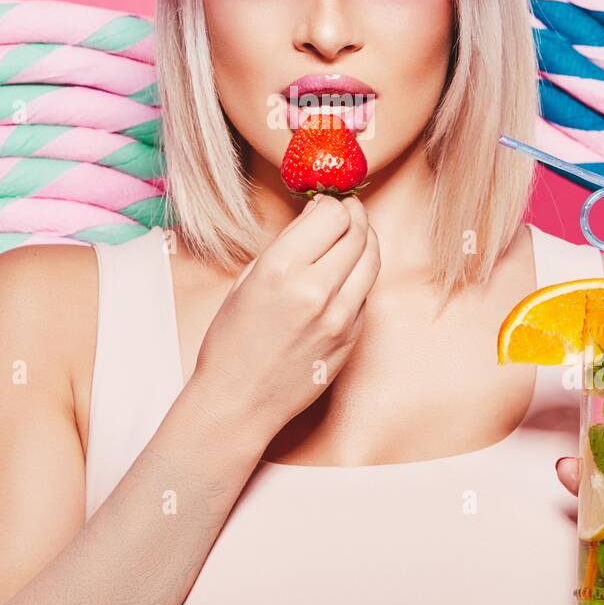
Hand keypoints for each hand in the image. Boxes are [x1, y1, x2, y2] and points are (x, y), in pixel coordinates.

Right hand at [193, 193, 379, 439]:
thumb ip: (287, 246)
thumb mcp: (247, 280)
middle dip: (353, 215)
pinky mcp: (352, 337)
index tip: (326, 202)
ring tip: (354, 234)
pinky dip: (360, 275)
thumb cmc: (231, 341)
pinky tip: (345, 273)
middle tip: (347, 210)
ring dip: (366, 240)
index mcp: (281, 269)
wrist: (238, 402)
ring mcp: (340, 317)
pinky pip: (367, 292)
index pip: (332, 214)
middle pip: (358, 232)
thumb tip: (317, 216)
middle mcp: (316, 290)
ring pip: (372, 259)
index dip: (331, 202)